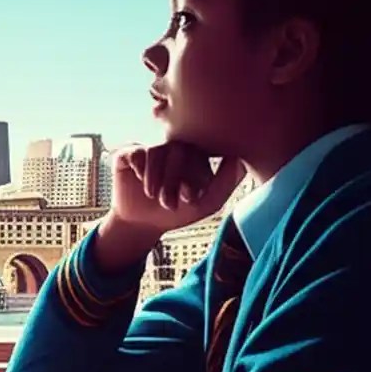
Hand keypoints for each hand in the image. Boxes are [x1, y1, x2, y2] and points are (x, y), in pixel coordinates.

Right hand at [95, 142, 244, 272]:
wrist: (144, 224)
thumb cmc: (179, 212)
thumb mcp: (208, 202)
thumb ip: (227, 181)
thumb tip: (241, 158)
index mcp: (196, 155)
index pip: (200, 151)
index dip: (195, 173)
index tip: (189, 199)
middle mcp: (174, 147)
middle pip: (179, 149)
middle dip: (173, 179)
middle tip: (169, 204)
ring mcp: (151, 148)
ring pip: (157, 151)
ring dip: (156, 177)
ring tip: (154, 197)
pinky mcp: (129, 153)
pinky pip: (137, 152)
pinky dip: (140, 170)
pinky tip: (139, 182)